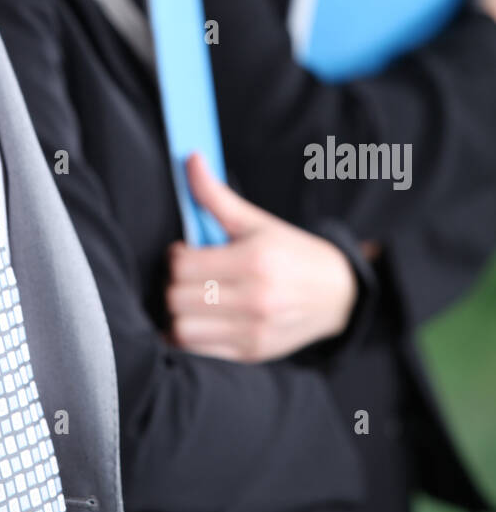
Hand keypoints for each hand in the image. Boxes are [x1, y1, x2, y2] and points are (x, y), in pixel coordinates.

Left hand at [165, 154, 358, 361]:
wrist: (338, 294)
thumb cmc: (292, 253)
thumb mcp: (257, 221)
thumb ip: (216, 195)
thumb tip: (190, 158)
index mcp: (254, 261)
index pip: (183, 266)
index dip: (175, 257)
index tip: (184, 251)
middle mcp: (255, 299)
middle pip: (177, 299)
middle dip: (173, 284)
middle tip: (185, 276)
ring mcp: (253, 331)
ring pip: (183, 330)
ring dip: (177, 313)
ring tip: (189, 298)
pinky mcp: (252, 353)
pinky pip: (199, 352)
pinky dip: (188, 338)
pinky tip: (196, 320)